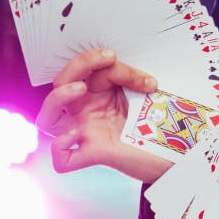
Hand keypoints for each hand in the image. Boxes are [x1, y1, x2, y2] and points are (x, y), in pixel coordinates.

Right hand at [36, 49, 171, 182]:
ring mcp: (87, 132)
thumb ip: (134, 81)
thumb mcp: (145, 93)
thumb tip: (138, 75)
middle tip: (109, 59)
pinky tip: (76, 136)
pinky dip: (60, 147)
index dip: (106, 62)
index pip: (89, 68)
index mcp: (99, 91)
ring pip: (48, 119)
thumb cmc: (156, 119)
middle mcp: (88, 110)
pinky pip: (62, 159)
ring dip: (57, 98)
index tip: (121, 60)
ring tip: (79, 89)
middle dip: (81, 64)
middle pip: (62, 83)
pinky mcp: (93, 154)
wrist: (170, 150)